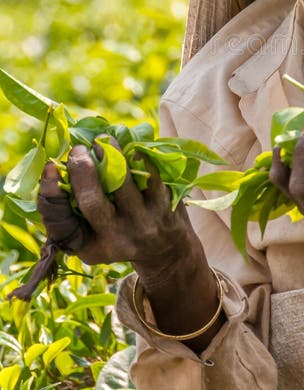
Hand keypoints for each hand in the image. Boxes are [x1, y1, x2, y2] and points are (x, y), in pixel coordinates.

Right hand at [37, 140, 197, 275]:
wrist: (167, 249)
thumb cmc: (119, 234)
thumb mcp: (91, 238)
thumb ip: (71, 211)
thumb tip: (57, 168)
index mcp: (90, 246)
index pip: (60, 221)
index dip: (50, 192)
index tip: (51, 167)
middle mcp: (116, 237)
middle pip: (91, 200)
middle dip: (81, 169)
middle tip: (78, 150)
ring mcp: (143, 221)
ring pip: (123, 181)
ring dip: (110, 154)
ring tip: (102, 141)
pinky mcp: (165, 205)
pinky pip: (150, 173)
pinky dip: (138, 155)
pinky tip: (130, 148)